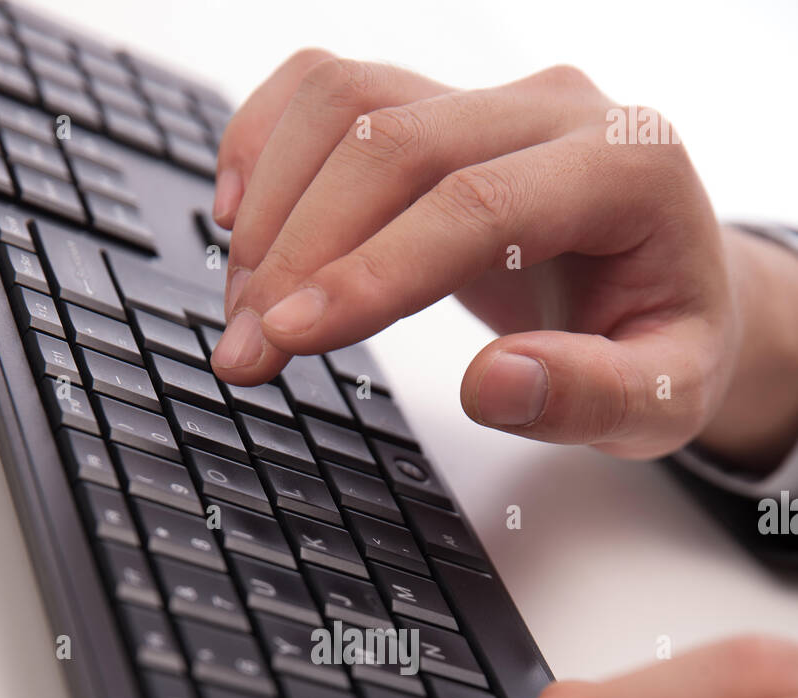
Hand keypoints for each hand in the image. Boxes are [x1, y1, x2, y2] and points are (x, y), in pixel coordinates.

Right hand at [210, 53, 797, 463]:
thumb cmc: (666, 340)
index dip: (369, 270)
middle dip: (298, 252)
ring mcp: (489, 98)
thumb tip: (495, 385)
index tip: (289, 335)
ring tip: (244, 311)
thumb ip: (595, 398)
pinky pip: (330, 89)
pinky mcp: (438, 105)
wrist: (668, 284)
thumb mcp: (665, 396)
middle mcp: (553, 110)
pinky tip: (239, 219)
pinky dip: (267, 143)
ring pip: (347, 100)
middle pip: (392, 143)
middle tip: (244, 351)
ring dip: (273, 205)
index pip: (475, 203)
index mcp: (626, 168)